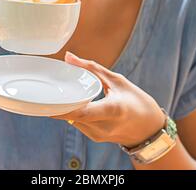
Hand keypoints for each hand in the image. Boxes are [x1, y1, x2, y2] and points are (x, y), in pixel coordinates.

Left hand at [50, 51, 164, 147]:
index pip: (83, 112)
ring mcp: (99, 135)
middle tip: (46, 90)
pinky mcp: (95, 138)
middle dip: (59, 104)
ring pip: (73, 121)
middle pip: (73, 116)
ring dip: (65, 108)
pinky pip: (78, 123)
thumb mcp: (117, 80)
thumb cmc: (136, 101)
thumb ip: (91, 68)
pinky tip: (71, 103)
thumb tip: (69, 57)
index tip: (50, 97)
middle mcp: (104, 126)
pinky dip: (73, 113)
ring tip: (57, 93)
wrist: (150, 129)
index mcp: (113, 110)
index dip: (64, 106)